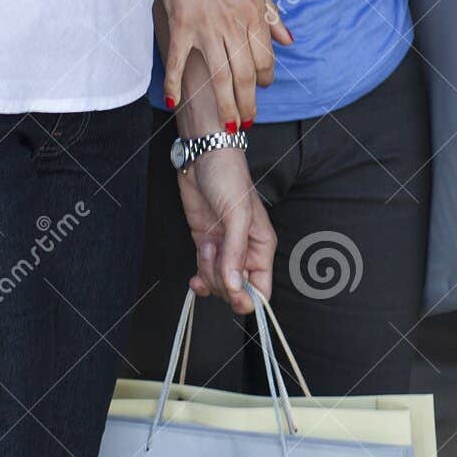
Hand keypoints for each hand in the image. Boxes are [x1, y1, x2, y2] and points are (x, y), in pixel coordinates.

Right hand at [150, 0, 290, 125]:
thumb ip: (272, 15)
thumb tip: (289, 41)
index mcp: (253, 14)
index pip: (265, 59)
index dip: (265, 79)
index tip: (260, 89)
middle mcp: (233, 25)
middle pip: (245, 75)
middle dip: (248, 105)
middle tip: (246, 125)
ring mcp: (206, 27)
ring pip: (219, 77)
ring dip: (224, 106)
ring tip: (227, 126)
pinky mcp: (181, 25)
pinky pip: (178, 61)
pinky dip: (175, 83)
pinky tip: (175, 101)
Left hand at [182, 162, 275, 316]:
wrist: (202, 157)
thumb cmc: (228, 177)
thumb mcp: (237, 214)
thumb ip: (236, 253)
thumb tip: (236, 287)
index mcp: (262, 246)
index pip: (262, 289)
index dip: (247, 299)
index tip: (231, 292)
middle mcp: (244, 252)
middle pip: (237, 291)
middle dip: (222, 281)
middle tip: (214, 254)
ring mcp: (224, 249)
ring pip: (219, 284)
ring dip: (208, 273)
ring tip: (206, 245)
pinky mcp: (206, 244)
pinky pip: (205, 274)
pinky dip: (199, 278)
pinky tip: (194, 276)